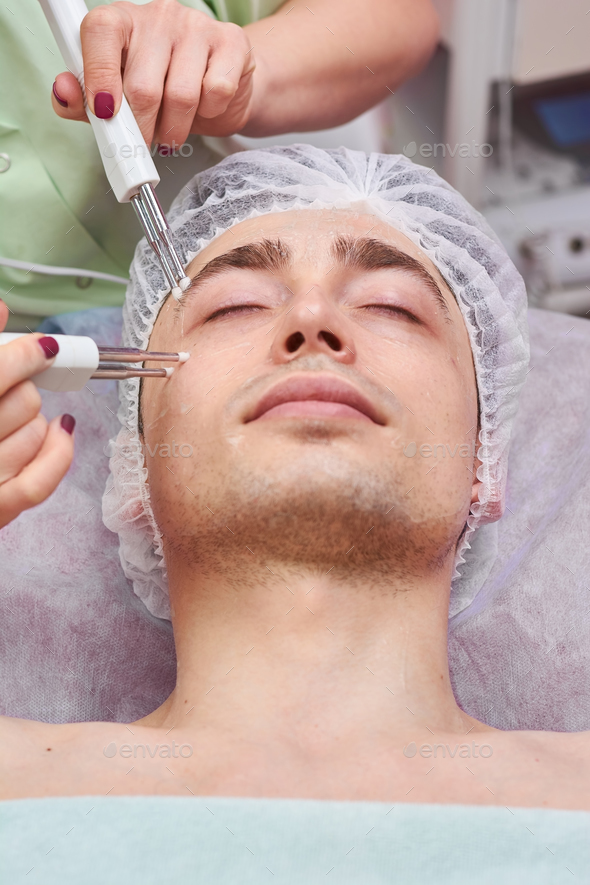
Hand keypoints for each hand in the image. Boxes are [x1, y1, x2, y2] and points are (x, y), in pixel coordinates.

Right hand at [0, 302, 74, 529]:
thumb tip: (0, 308)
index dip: (26, 354)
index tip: (41, 347)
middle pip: (24, 399)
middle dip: (21, 387)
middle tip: (4, 389)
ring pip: (35, 432)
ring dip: (31, 419)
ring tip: (7, 416)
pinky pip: (40, 481)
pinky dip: (58, 452)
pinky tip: (60, 429)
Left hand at [50, 0, 255, 144]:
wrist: (219, 89)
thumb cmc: (163, 92)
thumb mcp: (117, 99)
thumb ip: (83, 101)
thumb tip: (63, 93)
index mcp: (122, 20)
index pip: (100, 32)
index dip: (98, 75)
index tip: (104, 113)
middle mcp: (159, 16)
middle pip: (142, 85)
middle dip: (141, 129)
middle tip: (143, 143)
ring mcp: (196, 27)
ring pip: (181, 95)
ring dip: (175, 129)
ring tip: (171, 132)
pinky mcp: (231, 44)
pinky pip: (216, 92)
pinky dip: (208, 113)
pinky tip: (204, 109)